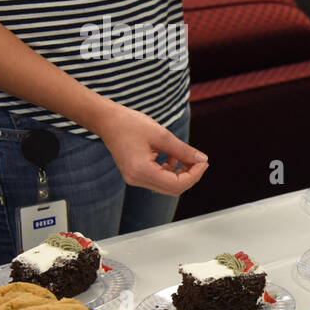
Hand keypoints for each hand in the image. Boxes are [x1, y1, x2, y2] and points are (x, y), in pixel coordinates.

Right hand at [92, 102, 209, 195]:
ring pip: (167, 185)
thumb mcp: (162, 135)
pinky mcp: (135, 174)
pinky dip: (170, 170)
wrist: (106, 120)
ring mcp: (134, 178)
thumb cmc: (130, 123)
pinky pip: (158, 179)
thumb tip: (202, 159)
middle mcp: (136, 179)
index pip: (177, 184)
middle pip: (173, 189)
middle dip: (190, 175)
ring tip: (188, 156)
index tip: (203, 161)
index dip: (195, 175)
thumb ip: (183, 150)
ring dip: (181, 173)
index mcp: (141, 171)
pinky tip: (173, 156)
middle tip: (199, 160)